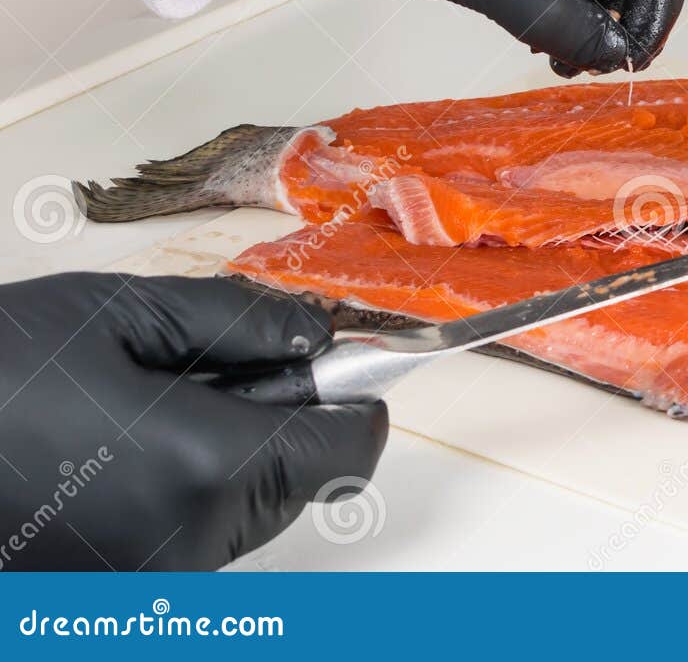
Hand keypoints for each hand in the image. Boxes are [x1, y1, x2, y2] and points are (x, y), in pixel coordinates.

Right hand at [0, 273, 386, 570]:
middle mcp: (189, 549)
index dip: (349, 395)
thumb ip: (241, 322)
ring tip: (132, 417)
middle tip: (202, 375)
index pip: (350, 448)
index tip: (326, 360)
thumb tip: (318, 334)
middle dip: (277, 422)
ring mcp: (148, 589)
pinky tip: (108, 458)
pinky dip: (175, 497)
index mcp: (206, 470)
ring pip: (245, 514)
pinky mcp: (109, 604)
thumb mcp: (120, 312)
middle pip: (300, 481)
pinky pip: (187, 543)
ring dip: (223, 461)